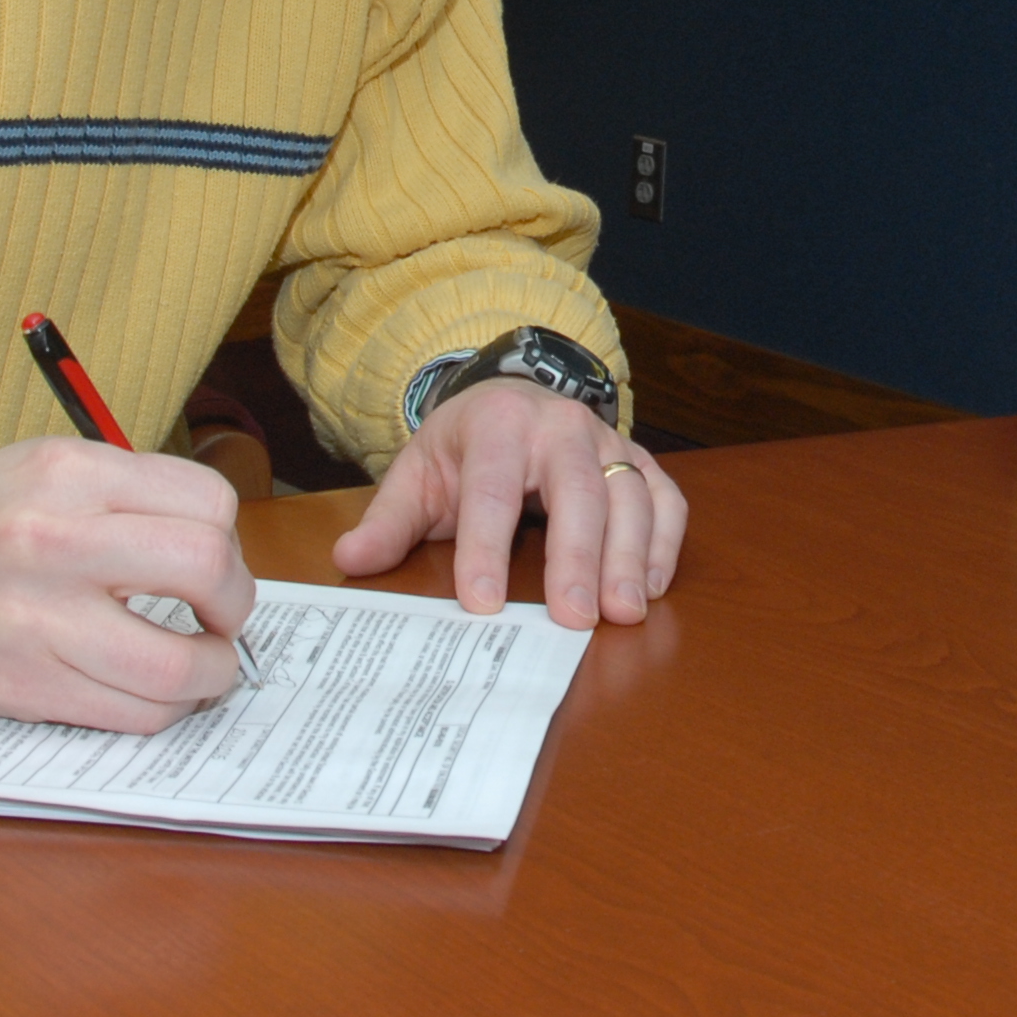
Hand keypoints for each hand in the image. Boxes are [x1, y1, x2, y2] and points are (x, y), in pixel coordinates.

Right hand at [0, 438, 255, 729]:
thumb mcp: (47, 467)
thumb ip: (131, 494)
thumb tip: (220, 547)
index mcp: (69, 475)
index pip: (205, 503)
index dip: (229, 539)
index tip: (216, 560)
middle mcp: (53, 541)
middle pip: (206, 569)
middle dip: (236, 603)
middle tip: (223, 616)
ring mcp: (36, 620)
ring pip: (177, 665)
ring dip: (212, 673)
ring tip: (201, 666)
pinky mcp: (22, 684)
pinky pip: (130, 713)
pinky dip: (166, 709)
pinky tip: (158, 692)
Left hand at [335, 377, 684, 626]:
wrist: (510, 398)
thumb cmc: (465, 447)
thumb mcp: (417, 473)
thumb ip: (388, 520)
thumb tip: (350, 560)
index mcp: (497, 425)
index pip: (491, 491)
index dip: (485, 548)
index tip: (481, 604)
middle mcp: (561, 427)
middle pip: (577, 490)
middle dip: (578, 556)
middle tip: (575, 618)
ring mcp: (608, 443)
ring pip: (631, 494)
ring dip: (632, 556)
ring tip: (624, 612)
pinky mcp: (639, 462)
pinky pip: (666, 499)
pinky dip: (666, 542)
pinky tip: (653, 588)